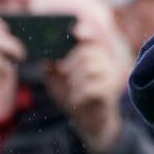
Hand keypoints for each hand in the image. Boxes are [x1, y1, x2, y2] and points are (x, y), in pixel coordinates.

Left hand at [44, 38, 124, 153]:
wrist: (90, 122)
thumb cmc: (74, 97)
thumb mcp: (58, 81)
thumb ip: (51, 67)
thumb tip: (43, 56)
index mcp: (95, 56)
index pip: (93, 38)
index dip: (85, 32)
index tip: (75, 31)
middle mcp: (106, 63)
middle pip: (87, 52)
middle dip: (70, 63)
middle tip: (63, 73)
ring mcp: (110, 77)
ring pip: (89, 69)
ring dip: (74, 81)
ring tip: (72, 91)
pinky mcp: (109, 92)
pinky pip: (90, 87)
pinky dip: (78, 95)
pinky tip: (76, 101)